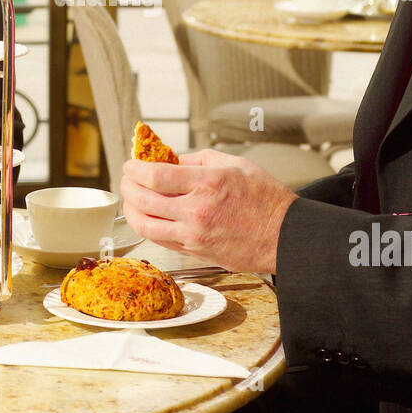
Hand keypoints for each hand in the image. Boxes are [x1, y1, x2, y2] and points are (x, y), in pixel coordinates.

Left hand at [120, 149, 296, 272]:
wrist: (285, 236)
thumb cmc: (266, 199)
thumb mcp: (234, 164)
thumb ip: (198, 160)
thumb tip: (170, 160)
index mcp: (207, 185)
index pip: (155, 176)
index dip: (135, 169)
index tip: (130, 164)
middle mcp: (197, 212)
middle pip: (143, 201)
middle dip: (127, 187)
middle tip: (126, 179)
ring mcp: (194, 236)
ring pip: (145, 225)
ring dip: (131, 210)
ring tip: (131, 199)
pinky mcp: (195, 252)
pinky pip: (160, 240)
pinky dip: (148, 226)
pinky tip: (148, 216)